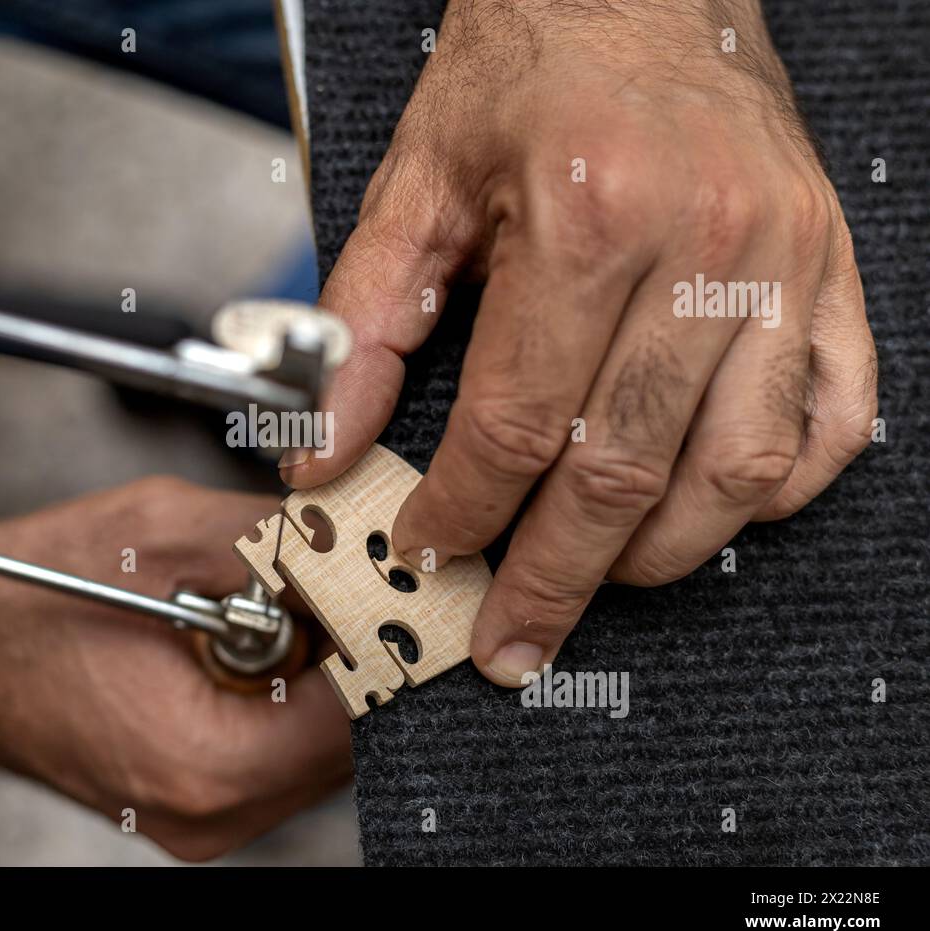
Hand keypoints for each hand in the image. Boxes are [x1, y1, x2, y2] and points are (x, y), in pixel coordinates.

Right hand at [0, 478, 349, 860]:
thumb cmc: (20, 591)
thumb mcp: (165, 535)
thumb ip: (279, 541)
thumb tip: (356, 539)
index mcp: (205, 760)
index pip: (358, 708)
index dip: (377, 630)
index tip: (383, 577)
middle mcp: (207, 812)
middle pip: (345, 736)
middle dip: (344, 649)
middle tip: (322, 578)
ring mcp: (195, 818)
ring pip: (314, 747)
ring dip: (311, 672)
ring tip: (261, 605)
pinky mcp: (185, 801)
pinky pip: (272, 752)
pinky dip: (275, 695)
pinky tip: (235, 641)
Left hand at [285, 0, 875, 684]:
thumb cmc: (530, 67)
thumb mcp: (418, 185)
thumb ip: (360, 326)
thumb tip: (321, 452)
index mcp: (590, 216)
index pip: (517, 424)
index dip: (465, 511)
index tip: (431, 551)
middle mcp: (706, 245)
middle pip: (624, 470)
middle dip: (553, 576)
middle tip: (509, 637)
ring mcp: (788, 263)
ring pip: (734, 471)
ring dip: (658, 553)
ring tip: (594, 581)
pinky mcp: (835, 269)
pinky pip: (832, 420)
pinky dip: (776, 491)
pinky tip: (713, 509)